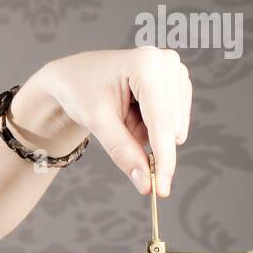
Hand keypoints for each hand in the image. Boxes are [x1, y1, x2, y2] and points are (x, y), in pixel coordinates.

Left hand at [30, 46, 191, 196]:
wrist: (74, 76)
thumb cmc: (81, 91)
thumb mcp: (97, 122)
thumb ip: (123, 151)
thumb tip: (146, 183)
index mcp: (147, 64)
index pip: (162, 120)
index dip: (164, 158)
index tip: (162, 190)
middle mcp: (166, 62)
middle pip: (172, 125)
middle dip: (146, 139)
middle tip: (117, 128)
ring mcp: (175, 70)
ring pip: (173, 126)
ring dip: (146, 131)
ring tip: (122, 114)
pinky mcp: (177, 81)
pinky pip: (172, 121)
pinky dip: (150, 125)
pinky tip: (132, 111)